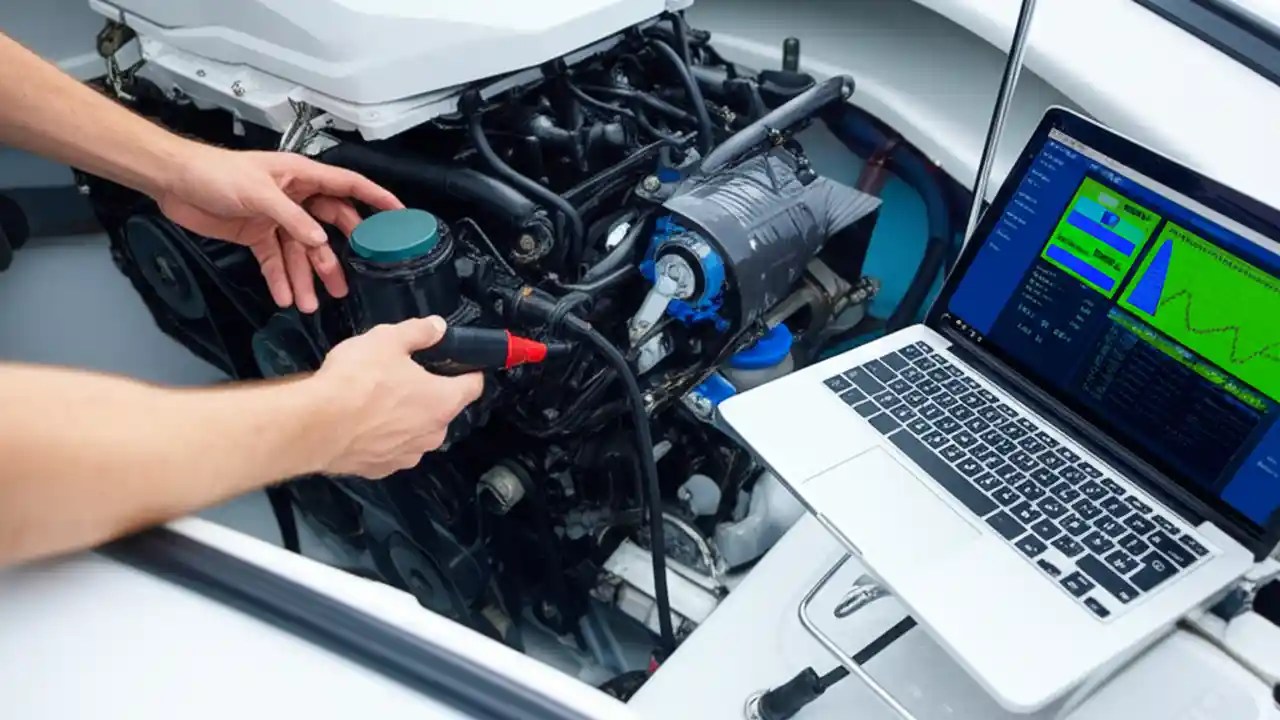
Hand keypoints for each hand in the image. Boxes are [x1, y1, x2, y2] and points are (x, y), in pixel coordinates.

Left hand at [154, 143, 403, 312]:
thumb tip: (320, 243)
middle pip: (327, 228)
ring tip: (310, 304)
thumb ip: (293, 219)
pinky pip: (275, 261)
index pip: (348, 186)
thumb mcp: (259, 193)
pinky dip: (280, 279)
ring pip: (300, 252)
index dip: (375, 198)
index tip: (398, 213)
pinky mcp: (256, 235)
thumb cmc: (215, 173)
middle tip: (345, 284)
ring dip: (305, 278)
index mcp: (301, 177)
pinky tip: (284, 297)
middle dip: (335, 258)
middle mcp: (294, 198)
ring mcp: (276, 218)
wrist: (174, 182)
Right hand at [310, 316, 483, 478]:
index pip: (474, 386)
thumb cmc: (357, 380)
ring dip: (406, 419)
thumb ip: (418, 332)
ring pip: (417, 432)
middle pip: (443, 409)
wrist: (316, 425)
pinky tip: (362, 425)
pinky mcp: (381, 469)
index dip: (469, 371)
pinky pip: (390, 449)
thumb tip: (438, 327)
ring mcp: (408, 456)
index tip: (458, 362)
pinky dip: (382, 438)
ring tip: (377, 401)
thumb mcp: (387, 340)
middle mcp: (433, 434)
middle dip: (429, 394)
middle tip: (403, 376)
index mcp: (443, 401)